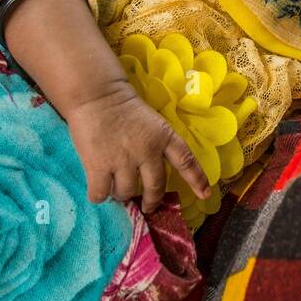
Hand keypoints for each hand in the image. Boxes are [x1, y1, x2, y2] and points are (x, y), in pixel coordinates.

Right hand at [65, 79, 211, 212]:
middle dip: (152, 201)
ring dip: (122, 194)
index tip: (204, 195)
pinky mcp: (99, 166)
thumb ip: (155, 145)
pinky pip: (101, 194)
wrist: (95, 95)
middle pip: (155, 187)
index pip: (186, 161)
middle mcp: (147, 151)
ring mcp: (123, 161)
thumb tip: (150, 173)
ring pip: (127, 192)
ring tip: (115, 187)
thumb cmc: (123, 107)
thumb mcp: (151, 123)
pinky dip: (99, 196)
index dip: (197, 180)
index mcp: (163, 137)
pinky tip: (99, 189)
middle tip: (148, 206)